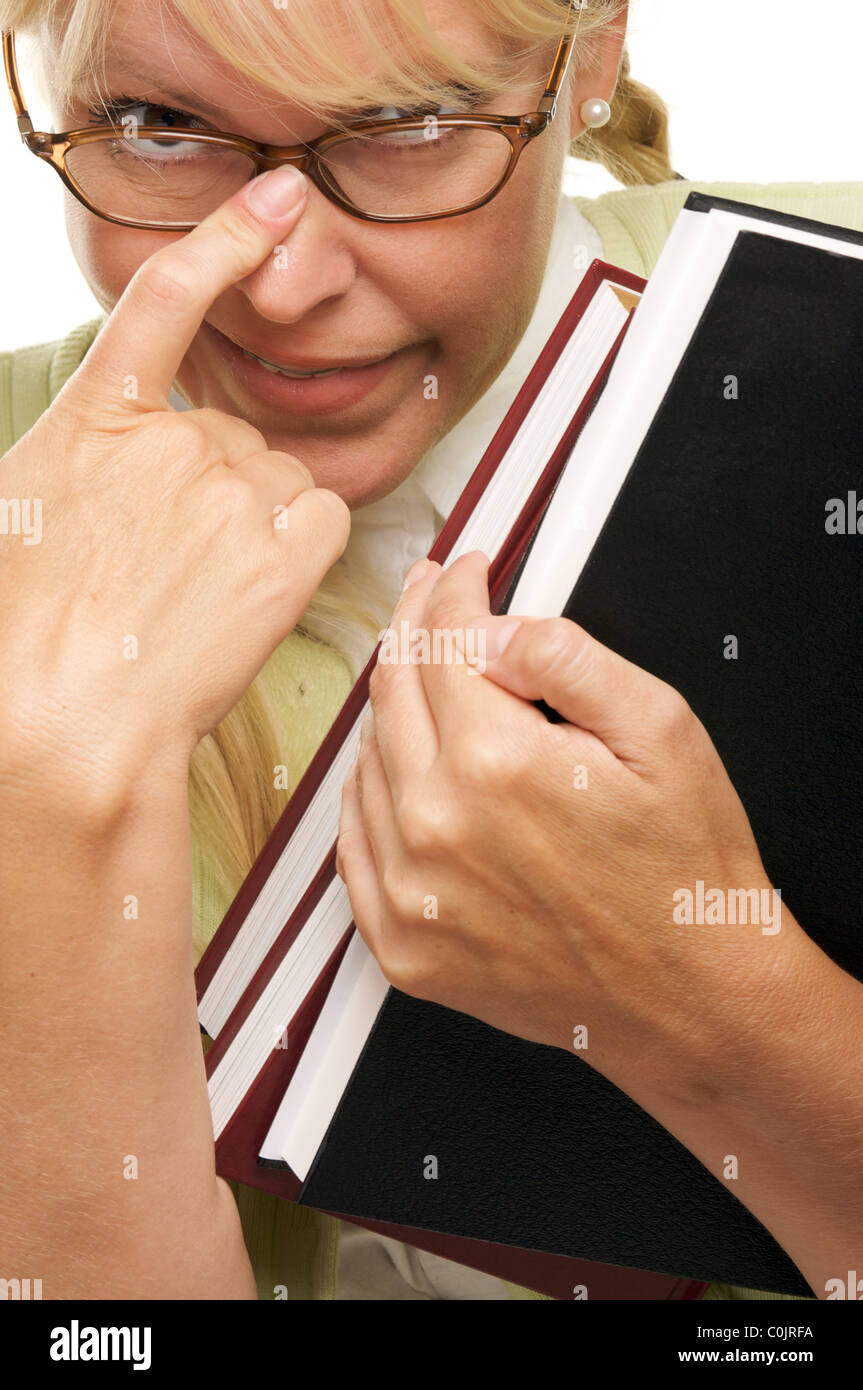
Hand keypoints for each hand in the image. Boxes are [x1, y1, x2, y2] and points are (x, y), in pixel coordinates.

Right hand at [0, 169, 348, 817]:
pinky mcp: (287, 552)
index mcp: (97, 423)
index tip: (276, 196)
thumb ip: (95, 460)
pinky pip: (327, 517)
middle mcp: (174, 444)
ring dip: (262, 522)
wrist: (68, 717)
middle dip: (219, 489)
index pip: (167, 302)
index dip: (226, 239)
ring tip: (205, 591)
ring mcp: (236, 495)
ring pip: (282, 481)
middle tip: (174, 563)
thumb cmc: (32, 628)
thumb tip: (129, 460)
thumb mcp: (32, 508)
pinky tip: (256, 590)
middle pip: (234, 439)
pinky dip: (305, 546)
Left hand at [336, 551, 810, 1105]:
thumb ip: (567, 659)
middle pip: (393, 692)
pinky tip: (392, 765)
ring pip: (366, 760)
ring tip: (421, 673)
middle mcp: (435, 828)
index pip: (442, 644)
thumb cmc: (684, 871)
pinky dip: (367, 789)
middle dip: (413, 627)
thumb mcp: (661, 732)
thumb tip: (493, 627)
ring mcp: (411, 894)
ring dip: (389, 705)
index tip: (464, 570)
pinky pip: (353, 842)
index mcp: (495, 765)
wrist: (691, 997)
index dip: (452, 590)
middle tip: (430, 594)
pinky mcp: (404, 945)